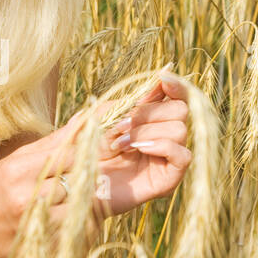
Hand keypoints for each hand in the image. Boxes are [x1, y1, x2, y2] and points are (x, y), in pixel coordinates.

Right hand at [0, 89, 141, 247]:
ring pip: (82, 205)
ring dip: (89, 199)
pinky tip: (77, 216)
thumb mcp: (16, 161)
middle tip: (100, 172)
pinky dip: (84, 221)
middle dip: (91, 175)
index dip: (90, 149)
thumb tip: (86, 118)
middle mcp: (27, 195)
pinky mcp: (43, 242)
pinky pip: (78, 228)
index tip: (104, 145)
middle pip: (78, 179)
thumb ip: (53, 143)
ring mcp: (35, 221)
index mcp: (19, 169)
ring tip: (85, 195)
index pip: (69, 154)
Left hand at [92, 73, 190, 218]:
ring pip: (180, 130)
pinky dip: (162, 146)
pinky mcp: (167, 180)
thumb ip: (131, 99)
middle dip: (149, 113)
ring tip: (121, 144)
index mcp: (149, 118)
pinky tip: (139, 151)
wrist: (74, 181)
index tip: (163, 78)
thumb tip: (163, 76)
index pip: (176, 95)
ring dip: (147, 132)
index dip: (175, 84)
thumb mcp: (102, 115)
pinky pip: (184, 156)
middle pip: (180, 109)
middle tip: (121, 127)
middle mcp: (162, 136)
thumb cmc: (83, 147)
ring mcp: (165, 158)